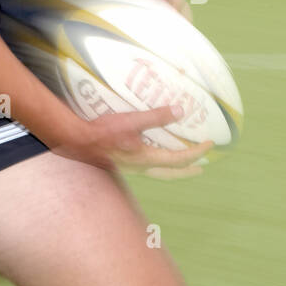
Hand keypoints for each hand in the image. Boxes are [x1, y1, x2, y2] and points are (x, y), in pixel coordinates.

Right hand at [49, 105, 212, 179]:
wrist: (76, 142)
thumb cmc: (102, 132)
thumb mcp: (131, 120)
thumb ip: (155, 116)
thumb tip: (180, 111)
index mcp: (146, 158)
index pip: (179, 159)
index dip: (197, 152)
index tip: (209, 144)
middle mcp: (141, 167)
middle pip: (171, 174)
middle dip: (187, 170)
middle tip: (201, 167)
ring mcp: (131, 168)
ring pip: (159, 172)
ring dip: (173, 168)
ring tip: (182, 162)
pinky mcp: (123, 163)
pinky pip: (148, 167)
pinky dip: (159, 163)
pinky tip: (154, 154)